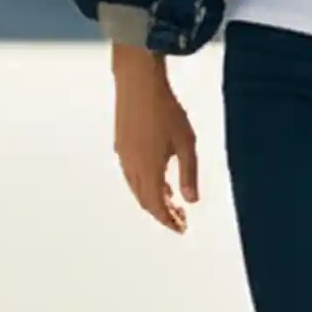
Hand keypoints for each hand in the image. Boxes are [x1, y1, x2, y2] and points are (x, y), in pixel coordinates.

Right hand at [112, 44, 198, 232]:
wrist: (138, 83)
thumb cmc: (167, 111)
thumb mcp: (186, 143)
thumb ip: (189, 173)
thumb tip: (191, 200)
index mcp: (148, 170)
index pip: (156, 206)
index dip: (169, 220)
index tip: (182, 228)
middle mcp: (131, 167)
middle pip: (145, 200)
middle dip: (162, 213)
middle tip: (180, 218)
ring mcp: (123, 155)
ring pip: (136, 187)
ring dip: (153, 198)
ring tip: (172, 201)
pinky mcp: (120, 144)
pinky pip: (131, 174)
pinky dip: (145, 183)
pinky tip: (158, 176)